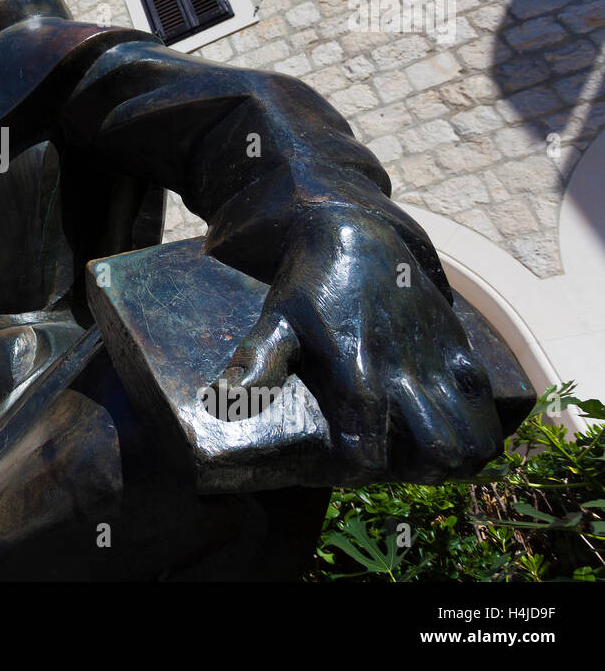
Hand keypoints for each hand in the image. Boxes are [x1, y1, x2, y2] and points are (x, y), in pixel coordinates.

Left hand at [215, 205, 502, 483]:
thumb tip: (222, 404)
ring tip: (425, 459)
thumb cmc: (308, 286)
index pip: (367, 451)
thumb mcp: (276, 320)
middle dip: (416, 472)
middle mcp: (402, 368)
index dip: (356, 472)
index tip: (345, 469)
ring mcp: (435, 357)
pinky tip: (457, 435)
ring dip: (453, 457)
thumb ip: (257, 362)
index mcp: (353, 368)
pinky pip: (485, 400)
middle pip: (435, 449)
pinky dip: (480, 428)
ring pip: (470, 433)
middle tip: (393, 466)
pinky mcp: (457, 344)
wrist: (357, 234)